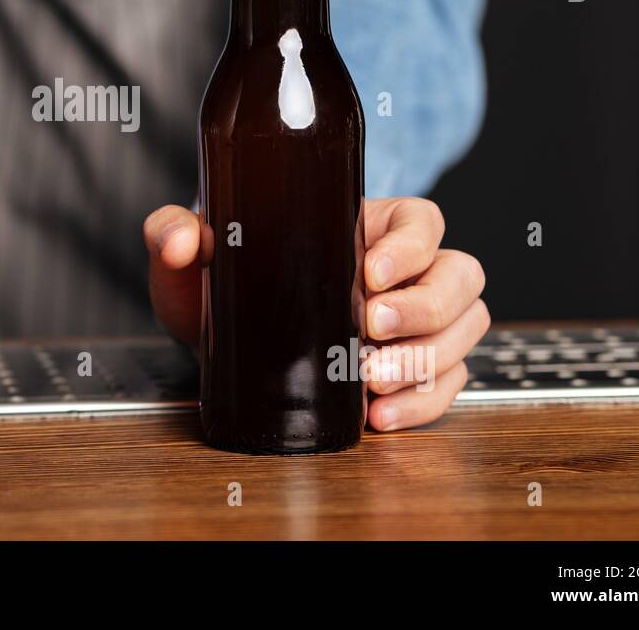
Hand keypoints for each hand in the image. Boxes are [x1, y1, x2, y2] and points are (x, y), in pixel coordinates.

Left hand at [143, 197, 488, 431]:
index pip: (420, 221)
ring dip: (429, 358)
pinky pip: (448, 385)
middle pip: (460, 276)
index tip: (369, 274)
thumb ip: (172, 232)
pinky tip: (379, 416)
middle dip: (424, 307)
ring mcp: (415, 324)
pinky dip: (422, 404)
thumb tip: (180, 241)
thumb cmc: (218, 284)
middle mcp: (404, 271)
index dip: (410, 246)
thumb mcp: (191, 255)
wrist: (219, 341)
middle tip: (370, 328)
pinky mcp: (413, 372)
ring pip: (466, 328)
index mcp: (366, 226)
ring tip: (372, 379)